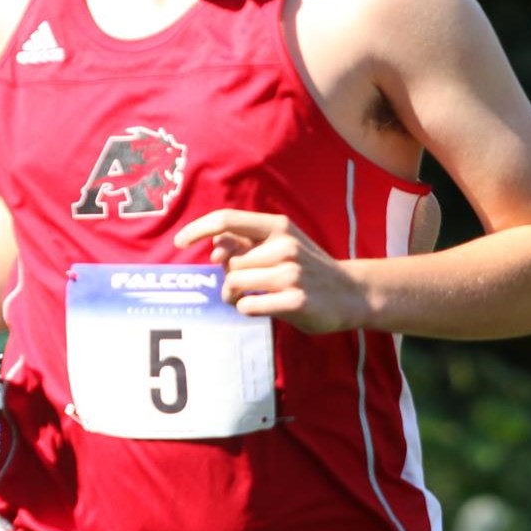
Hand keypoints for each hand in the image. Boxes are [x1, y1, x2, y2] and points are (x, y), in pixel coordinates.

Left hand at [174, 210, 364, 334]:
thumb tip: (213, 244)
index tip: (179, 241)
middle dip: (227, 279)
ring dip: (235, 296)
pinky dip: (248, 310)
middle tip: (242, 288)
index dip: (197, 229)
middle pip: (228, 263)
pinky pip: (248, 306)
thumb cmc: (307, 268)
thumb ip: (248, 242)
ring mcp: (291, 273)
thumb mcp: (281, 245)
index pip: (226, 220)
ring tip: (253, 298)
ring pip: (235, 284)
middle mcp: (283, 246)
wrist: (351, 294)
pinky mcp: (295, 301)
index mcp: (277, 226)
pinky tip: (264, 308)